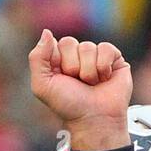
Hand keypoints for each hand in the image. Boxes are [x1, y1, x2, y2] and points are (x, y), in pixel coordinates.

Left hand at [29, 33, 131, 150]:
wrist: (94, 120)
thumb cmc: (68, 105)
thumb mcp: (42, 85)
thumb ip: (37, 58)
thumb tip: (46, 31)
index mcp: (58, 61)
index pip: (53, 44)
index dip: (56, 61)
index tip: (61, 78)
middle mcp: (76, 56)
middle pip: (69, 42)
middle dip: (71, 66)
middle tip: (77, 83)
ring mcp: (95, 56)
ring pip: (87, 47)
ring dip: (87, 71)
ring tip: (91, 85)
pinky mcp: (114, 57)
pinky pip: (106, 48)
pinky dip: (103, 66)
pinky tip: (104, 79)